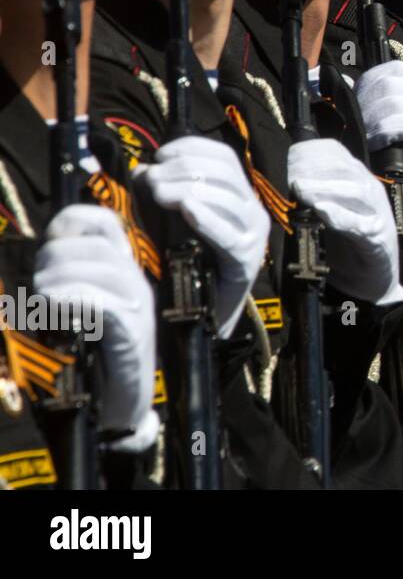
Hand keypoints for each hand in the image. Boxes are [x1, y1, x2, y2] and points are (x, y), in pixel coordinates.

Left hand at [34, 205, 158, 452]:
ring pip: (98, 269)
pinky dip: (72, 300)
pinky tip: (56, 313)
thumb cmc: (92, 360)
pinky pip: (102, 300)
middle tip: (39, 291)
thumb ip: (69, 281)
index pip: (101, 221)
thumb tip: (40, 261)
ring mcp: (139, 304)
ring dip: (58, 281)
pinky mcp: (133, 331)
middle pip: (94, 245)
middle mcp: (136, 280)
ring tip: (43, 305)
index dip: (69, 224)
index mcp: (123, 269)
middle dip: (54, 261)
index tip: (48, 248)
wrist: (120, 406)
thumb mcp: (79, 309)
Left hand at [142, 136, 268, 338]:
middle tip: (154, 180)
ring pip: (230, 199)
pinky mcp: (247, 261)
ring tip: (161, 194)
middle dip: (185, 168)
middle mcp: (252, 210)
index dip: (192, 149)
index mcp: (239, 195)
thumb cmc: (187, 263)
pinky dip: (209, 220)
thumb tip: (141, 171)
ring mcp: (254, 236)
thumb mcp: (172, 220)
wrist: (203, 314)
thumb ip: (160, 194)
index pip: (224, 157)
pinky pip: (230, 236)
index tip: (160, 155)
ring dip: (191, 189)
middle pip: (226, 173)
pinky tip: (188, 211)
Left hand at [288, 138, 402, 305]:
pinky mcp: (377, 239)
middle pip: (345, 169)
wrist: (375, 279)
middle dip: (316, 168)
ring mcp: (377, 214)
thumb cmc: (349, 246)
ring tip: (301, 189)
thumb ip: (313, 196)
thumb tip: (281, 181)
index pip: (337, 154)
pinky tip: (323, 212)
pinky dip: (341, 216)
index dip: (313, 152)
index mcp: (358, 180)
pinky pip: (360, 224)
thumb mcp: (330, 214)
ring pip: (355, 192)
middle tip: (290, 175)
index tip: (290, 158)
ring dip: (326, 188)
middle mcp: (370, 192)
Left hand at [354, 60, 402, 218]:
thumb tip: (344, 84)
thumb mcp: (383, 120)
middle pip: (389, 85)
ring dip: (373, 122)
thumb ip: (369, 101)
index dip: (367, 87)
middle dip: (367, 106)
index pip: (389, 71)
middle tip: (359, 128)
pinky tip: (377, 145)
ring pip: (393, 103)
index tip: (357, 107)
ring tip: (368, 139)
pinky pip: (402, 124)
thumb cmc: (398, 156)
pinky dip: (383, 134)